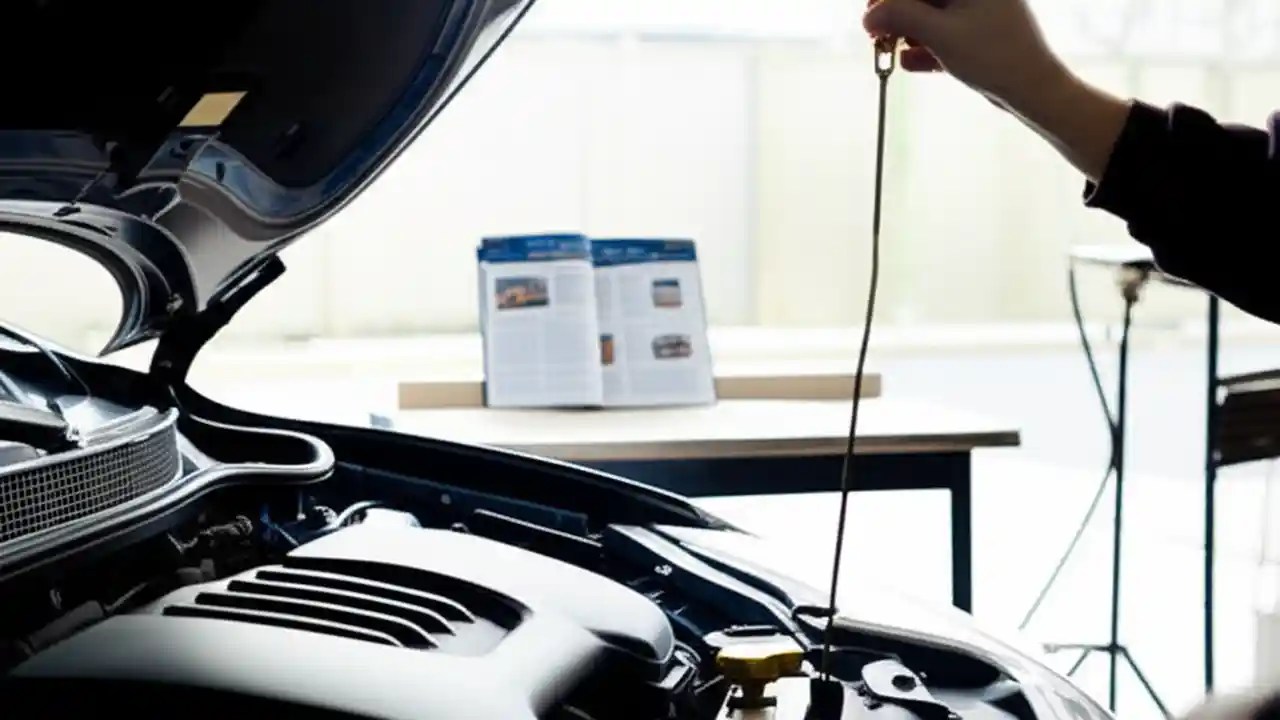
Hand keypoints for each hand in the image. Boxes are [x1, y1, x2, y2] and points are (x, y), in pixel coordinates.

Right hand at [863, 0, 1071, 110]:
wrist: (1033, 88)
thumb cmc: (993, 55)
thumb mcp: (940, 34)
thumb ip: (901, 17)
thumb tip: (869, 15)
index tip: (869, 11)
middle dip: (897, 14)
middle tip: (875, 33)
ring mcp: (979, 12)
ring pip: (932, 15)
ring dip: (908, 32)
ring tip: (890, 50)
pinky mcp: (979, 35)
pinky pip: (945, 34)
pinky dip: (925, 47)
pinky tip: (908, 62)